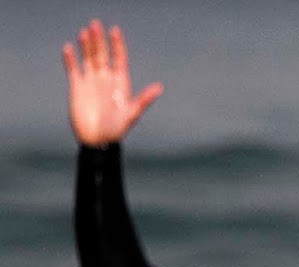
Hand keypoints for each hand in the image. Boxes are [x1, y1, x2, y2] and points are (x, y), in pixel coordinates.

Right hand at [62, 20, 162, 147]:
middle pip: (102, 55)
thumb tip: (159, 87)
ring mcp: (91, 82)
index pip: (119, 59)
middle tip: (95, 24)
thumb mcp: (132, 114)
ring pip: (88, 59)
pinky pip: (73, 69)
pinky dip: (70, 59)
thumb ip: (143, 99)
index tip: (115, 30)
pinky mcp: (77, 87)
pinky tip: (68, 48)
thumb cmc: (116, 130)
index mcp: (120, 84)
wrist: (97, 141)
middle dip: (99, 40)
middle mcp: (106, 80)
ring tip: (84, 33)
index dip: (117, 45)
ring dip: (86, 46)